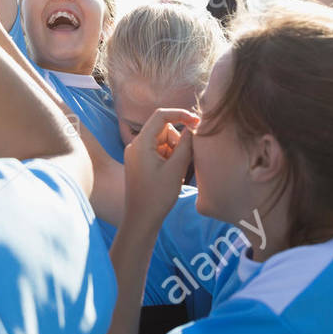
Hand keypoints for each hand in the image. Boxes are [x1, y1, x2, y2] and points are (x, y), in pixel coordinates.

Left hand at [123, 109, 198, 228]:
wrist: (141, 220)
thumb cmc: (157, 196)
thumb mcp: (176, 169)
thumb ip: (186, 144)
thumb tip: (193, 127)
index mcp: (141, 143)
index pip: (160, 116)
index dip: (180, 114)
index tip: (197, 121)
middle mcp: (135, 145)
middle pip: (163, 129)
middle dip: (177, 140)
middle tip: (184, 160)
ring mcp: (136, 154)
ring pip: (162, 141)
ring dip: (174, 150)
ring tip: (176, 171)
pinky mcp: (140, 163)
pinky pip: (158, 151)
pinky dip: (169, 158)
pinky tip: (172, 174)